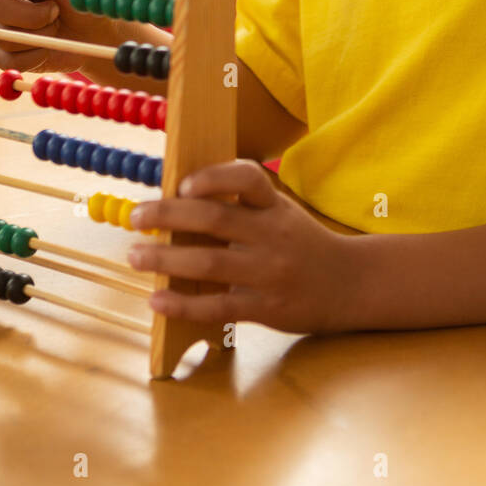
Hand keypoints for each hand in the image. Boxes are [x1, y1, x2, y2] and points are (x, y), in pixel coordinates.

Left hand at [126, 159, 355, 334]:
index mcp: (275, 207)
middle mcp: (273, 235)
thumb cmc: (303, 244)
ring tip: (135, 256)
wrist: (351, 284)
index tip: (182, 184)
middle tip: (135, 216)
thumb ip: (243, 208)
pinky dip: (183, 304)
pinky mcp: (267, 307)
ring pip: (210, 263)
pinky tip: (157, 299)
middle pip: (216, 218)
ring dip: (166, 258)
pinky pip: (219, 307)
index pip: (248, 177)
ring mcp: (271, 272)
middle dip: (168, 214)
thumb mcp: (282, 214)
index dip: (213, 177)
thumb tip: (178, 202)